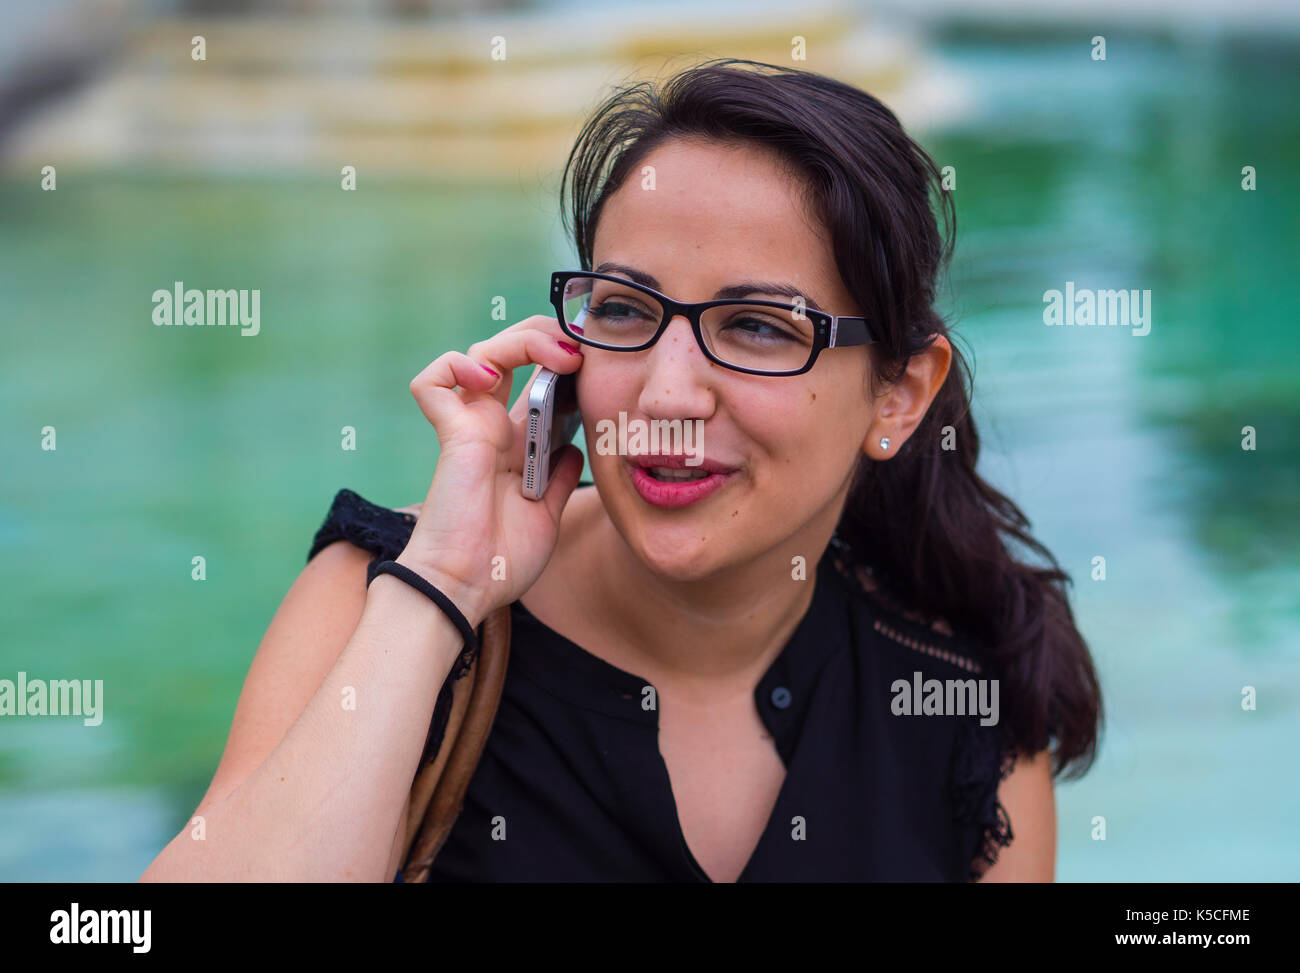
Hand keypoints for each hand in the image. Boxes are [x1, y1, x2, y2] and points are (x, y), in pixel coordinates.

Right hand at [397, 315, 584, 625]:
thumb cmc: (503, 559)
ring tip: (557, 356)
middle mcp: (493, 428)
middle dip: (547, 336)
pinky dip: (455, 367)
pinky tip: (488, 379)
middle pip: (513, 352)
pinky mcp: (452, 435)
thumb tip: (575, 447)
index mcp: (518, 444)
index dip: (562, 360)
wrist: (470, 587)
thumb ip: (562, 477)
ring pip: (482, 352)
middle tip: (581, 351)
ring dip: (521, 342)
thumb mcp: (549, 513)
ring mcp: (470, 428)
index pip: (537, 379)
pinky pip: (433, 383)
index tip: (597, 364)